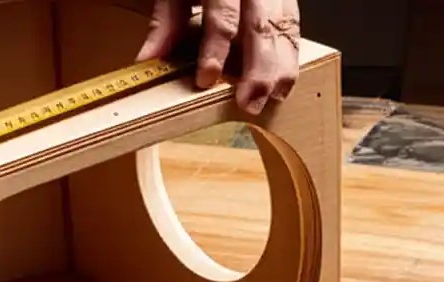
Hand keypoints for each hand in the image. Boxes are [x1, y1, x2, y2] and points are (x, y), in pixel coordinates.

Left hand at [137, 0, 300, 114]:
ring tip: (273, 98)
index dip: (215, 50)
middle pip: (261, 27)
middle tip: (250, 102)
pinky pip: (294, 27)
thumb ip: (167, 20)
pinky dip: (290, 56)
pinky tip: (284, 81)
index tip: (207, 79)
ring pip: (285, 28)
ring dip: (281, 68)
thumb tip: (150, 56)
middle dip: (259, 69)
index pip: (222, 16)